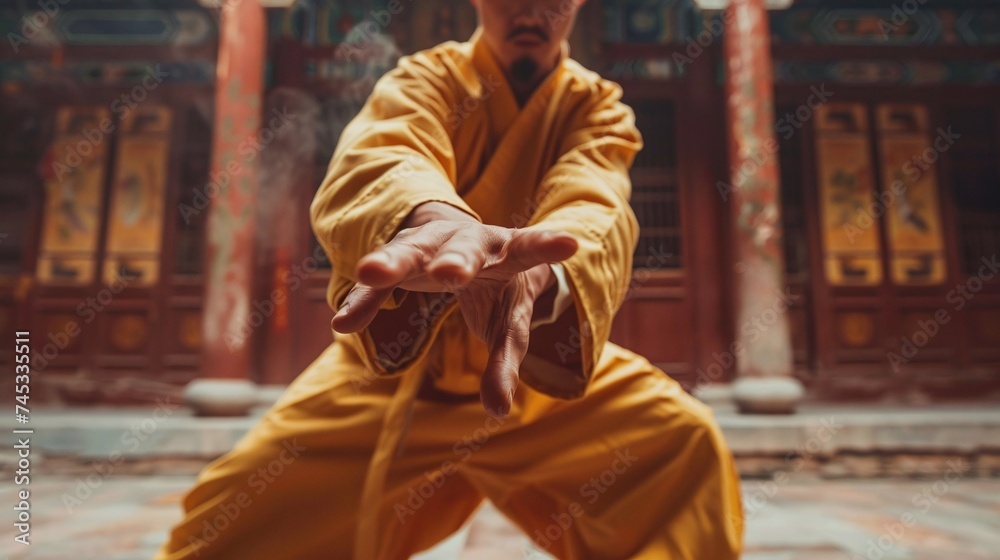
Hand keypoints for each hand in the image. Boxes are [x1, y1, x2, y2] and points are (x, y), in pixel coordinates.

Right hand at [333, 202, 577, 416]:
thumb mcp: (508, 323)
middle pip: (462, 250)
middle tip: (448, 274)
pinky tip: (345, 323)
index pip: (529, 249)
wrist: (462, 247)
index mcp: (507, 252)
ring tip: (370, 275)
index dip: (546, 246)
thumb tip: (499, 410)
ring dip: (391, 264)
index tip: (569, 245)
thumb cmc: (497, 289)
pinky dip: (363, 302)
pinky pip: (378, 286)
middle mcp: (466, 242)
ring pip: (409, 253)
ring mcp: (427, 247)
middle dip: (455, 260)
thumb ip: (505, 363)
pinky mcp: (397, 263)